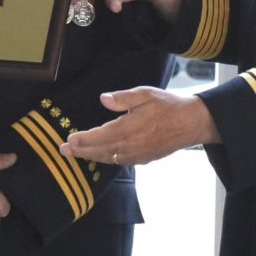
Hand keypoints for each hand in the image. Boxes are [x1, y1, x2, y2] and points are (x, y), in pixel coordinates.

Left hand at [61, 87, 217, 166]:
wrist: (191, 123)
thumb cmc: (168, 106)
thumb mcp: (146, 94)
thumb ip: (123, 98)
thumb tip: (103, 99)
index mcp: (130, 128)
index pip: (101, 135)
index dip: (83, 139)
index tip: (69, 139)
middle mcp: (132, 145)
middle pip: (101, 151)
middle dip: (80, 151)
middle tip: (63, 150)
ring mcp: (138, 154)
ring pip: (109, 158)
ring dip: (91, 156)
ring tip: (76, 154)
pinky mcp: (144, 159)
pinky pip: (120, 161)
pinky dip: (106, 159)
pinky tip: (100, 156)